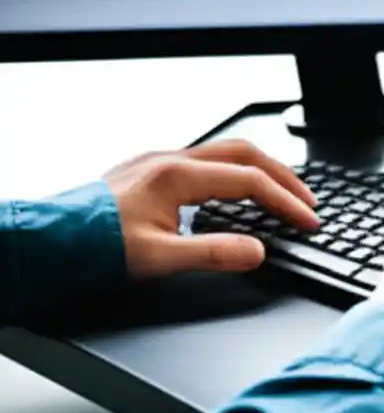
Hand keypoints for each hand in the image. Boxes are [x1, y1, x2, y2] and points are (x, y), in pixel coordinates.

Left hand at [105, 140, 318, 278]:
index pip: (249, 181)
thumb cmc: (92, 247)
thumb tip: (257, 251)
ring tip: (282, 192)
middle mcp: (169, 160)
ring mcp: (158, 162)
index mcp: (175, 175)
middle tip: (307, 200)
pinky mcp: (149, 172)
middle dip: (283, 176)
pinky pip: (204, 161)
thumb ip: (213, 254)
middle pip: (244, 154)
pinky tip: (236, 192)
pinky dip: (234, 173)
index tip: (307, 220)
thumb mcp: (158, 259)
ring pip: (224, 153)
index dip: (285, 202)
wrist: (47, 239)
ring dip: (260, 171)